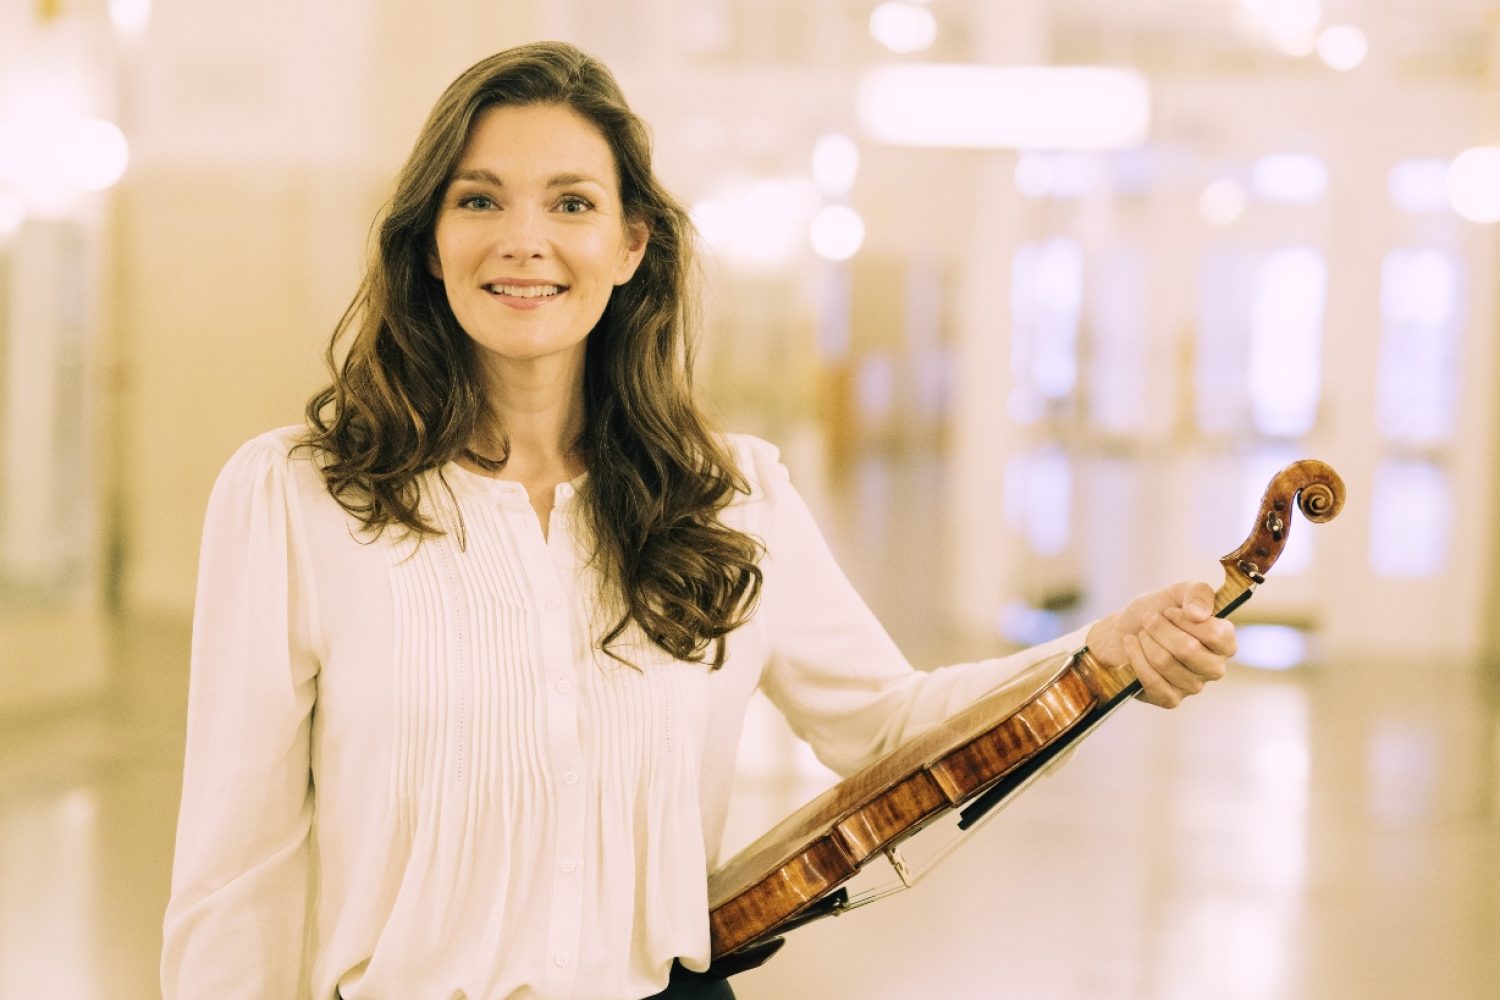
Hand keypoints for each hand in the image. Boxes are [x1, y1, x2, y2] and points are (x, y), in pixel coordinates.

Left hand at [1084, 581, 1236, 708]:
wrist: (1123, 631)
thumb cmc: (1155, 612)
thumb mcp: (1176, 592)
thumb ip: (1197, 593)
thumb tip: (1198, 614)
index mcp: (1224, 642)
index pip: (1216, 635)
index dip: (1186, 620)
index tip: (1168, 611)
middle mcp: (1214, 667)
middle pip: (1188, 649)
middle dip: (1160, 629)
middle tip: (1148, 619)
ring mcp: (1193, 686)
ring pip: (1165, 662)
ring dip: (1146, 641)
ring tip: (1141, 634)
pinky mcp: (1170, 699)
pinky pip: (1152, 680)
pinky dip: (1136, 658)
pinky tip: (1131, 647)